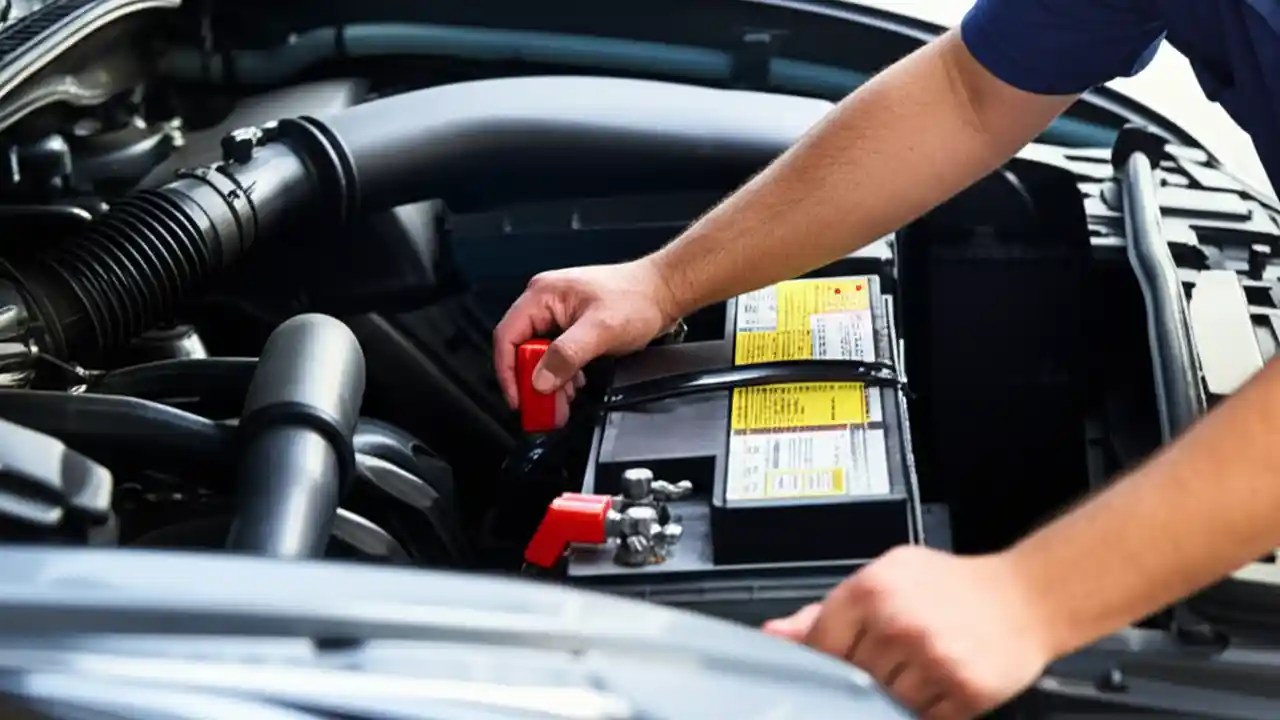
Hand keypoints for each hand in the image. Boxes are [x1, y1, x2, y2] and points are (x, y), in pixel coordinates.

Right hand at [493, 259, 680, 407]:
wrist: (663, 292)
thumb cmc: (637, 298)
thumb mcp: (601, 330)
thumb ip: (567, 355)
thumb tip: (541, 379)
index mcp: (542, 295)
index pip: (508, 336)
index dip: (508, 371)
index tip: (519, 398)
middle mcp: (545, 303)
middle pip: (521, 349)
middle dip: (532, 382)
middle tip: (543, 409)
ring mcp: (558, 315)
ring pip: (539, 356)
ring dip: (549, 382)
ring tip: (561, 405)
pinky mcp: (571, 326)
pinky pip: (555, 355)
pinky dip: (562, 375)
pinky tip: (573, 387)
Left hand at [762, 546, 1055, 718]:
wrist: (1026, 596)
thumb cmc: (952, 585)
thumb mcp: (885, 578)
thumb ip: (826, 610)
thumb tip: (775, 636)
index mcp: (870, 590)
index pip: (819, 647)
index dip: (822, 661)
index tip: (832, 665)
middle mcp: (898, 624)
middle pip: (850, 679)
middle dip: (860, 678)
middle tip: (884, 664)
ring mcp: (931, 660)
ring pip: (883, 703)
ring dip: (892, 696)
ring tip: (913, 670)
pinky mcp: (963, 691)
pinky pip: (922, 719)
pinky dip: (923, 710)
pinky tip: (933, 686)